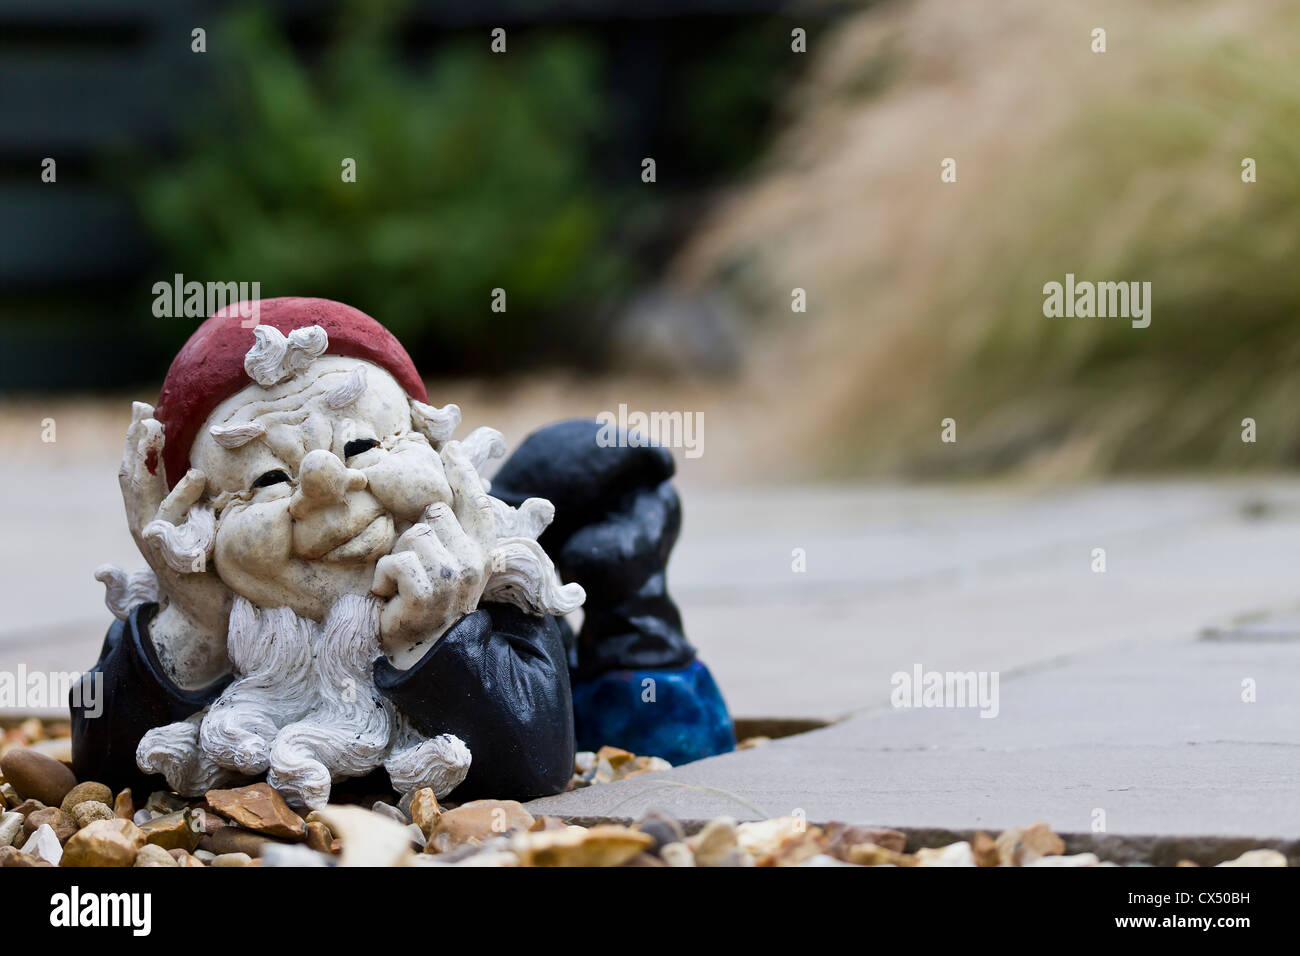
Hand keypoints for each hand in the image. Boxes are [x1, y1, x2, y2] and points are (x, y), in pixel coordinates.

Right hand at [120, 402, 230, 657]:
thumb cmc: (211, 568)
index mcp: (153, 516)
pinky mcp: (175, 560)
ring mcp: (159, 545)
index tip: (143, 409)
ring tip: (158, 431)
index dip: (137, 443)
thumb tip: (201, 469)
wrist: (209, 617)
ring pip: (149, 500)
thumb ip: (196, 501)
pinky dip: (183, 501)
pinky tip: (196, 477)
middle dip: (136, 446)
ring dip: (152, 465)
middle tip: (143, 414)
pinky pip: (177, 526)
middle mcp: (148, 527)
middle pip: (134, 480)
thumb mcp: (201, 526)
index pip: (138, 473)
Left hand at [371, 441, 496, 665]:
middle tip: (413, 570)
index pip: (477, 504)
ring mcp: (455, 578)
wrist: (415, 653)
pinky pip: (397, 561)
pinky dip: (384, 580)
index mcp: (482, 554)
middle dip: (414, 535)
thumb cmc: (421, 606)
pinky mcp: (430, 592)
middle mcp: (475, 563)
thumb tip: (440, 499)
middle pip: (435, 513)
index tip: (452, 447)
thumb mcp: (444, 565)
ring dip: (396, 560)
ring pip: (414, 535)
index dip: (465, 472)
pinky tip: (390, 599)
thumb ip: (450, 533)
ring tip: (401, 587)